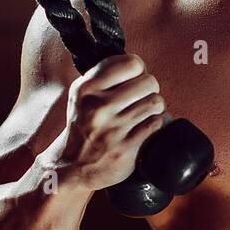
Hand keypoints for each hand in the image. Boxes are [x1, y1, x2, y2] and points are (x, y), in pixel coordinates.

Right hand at [49, 53, 166, 192]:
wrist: (73, 166)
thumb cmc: (83, 125)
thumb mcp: (82, 95)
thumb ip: (104, 75)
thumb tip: (137, 64)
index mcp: (87, 88)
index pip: (132, 63)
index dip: (139, 70)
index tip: (135, 78)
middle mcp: (99, 107)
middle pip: (149, 82)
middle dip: (150, 88)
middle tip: (143, 96)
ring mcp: (113, 128)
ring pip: (155, 102)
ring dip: (155, 106)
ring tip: (145, 111)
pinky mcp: (126, 147)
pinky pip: (155, 123)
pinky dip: (155, 123)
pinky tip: (145, 125)